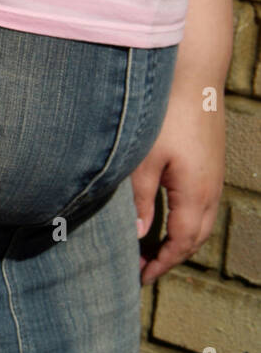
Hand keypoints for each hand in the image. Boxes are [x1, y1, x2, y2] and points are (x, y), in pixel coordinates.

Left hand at [131, 82, 225, 284]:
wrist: (193, 74)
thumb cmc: (163, 115)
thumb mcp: (142, 161)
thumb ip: (140, 201)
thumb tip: (139, 235)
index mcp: (196, 194)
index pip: (182, 243)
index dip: (162, 264)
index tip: (140, 278)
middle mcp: (210, 189)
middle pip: (196, 237)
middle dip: (171, 257)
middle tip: (142, 269)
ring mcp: (213, 175)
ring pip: (200, 220)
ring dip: (178, 238)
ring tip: (149, 248)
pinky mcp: (208, 162)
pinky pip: (200, 203)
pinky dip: (183, 219)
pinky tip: (161, 215)